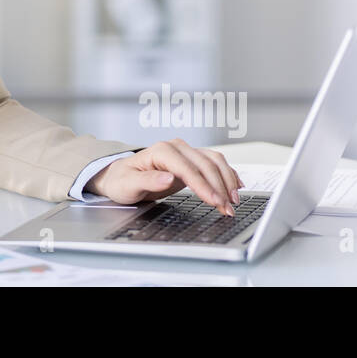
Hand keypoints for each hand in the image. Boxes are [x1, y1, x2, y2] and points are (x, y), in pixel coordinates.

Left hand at [86, 139, 242, 215]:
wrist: (120, 176)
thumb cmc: (122, 181)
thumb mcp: (128, 185)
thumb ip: (148, 181)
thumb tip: (168, 178)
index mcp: (161, 151)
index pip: (188, 169)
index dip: (203, 186)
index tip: (215, 201)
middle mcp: (176, 147)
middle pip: (205, 165)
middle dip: (220, 188)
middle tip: (228, 209)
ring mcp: (186, 152)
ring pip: (214, 161)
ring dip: (227, 181)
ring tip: (233, 202)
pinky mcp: (192, 159)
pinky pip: (215, 163)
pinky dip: (228, 173)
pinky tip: (236, 185)